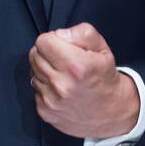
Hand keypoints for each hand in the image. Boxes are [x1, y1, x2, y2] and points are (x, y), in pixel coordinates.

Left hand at [28, 23, 139, 138]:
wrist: (111, 112)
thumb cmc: (104, 77)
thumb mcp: (101, 48)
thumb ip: (80, 33)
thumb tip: (58, 35)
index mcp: (76, 66)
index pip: (43, 41)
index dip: (53, 40)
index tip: (64, 47)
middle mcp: (61, 85)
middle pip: (34, 55)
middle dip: (47, 53)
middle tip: (63, 60)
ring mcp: (51, 101)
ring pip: (33, 71)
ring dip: (45, 70)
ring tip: (63, 75)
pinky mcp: (45, 112)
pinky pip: (35, 89)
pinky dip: (45, 86)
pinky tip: (60, 89)